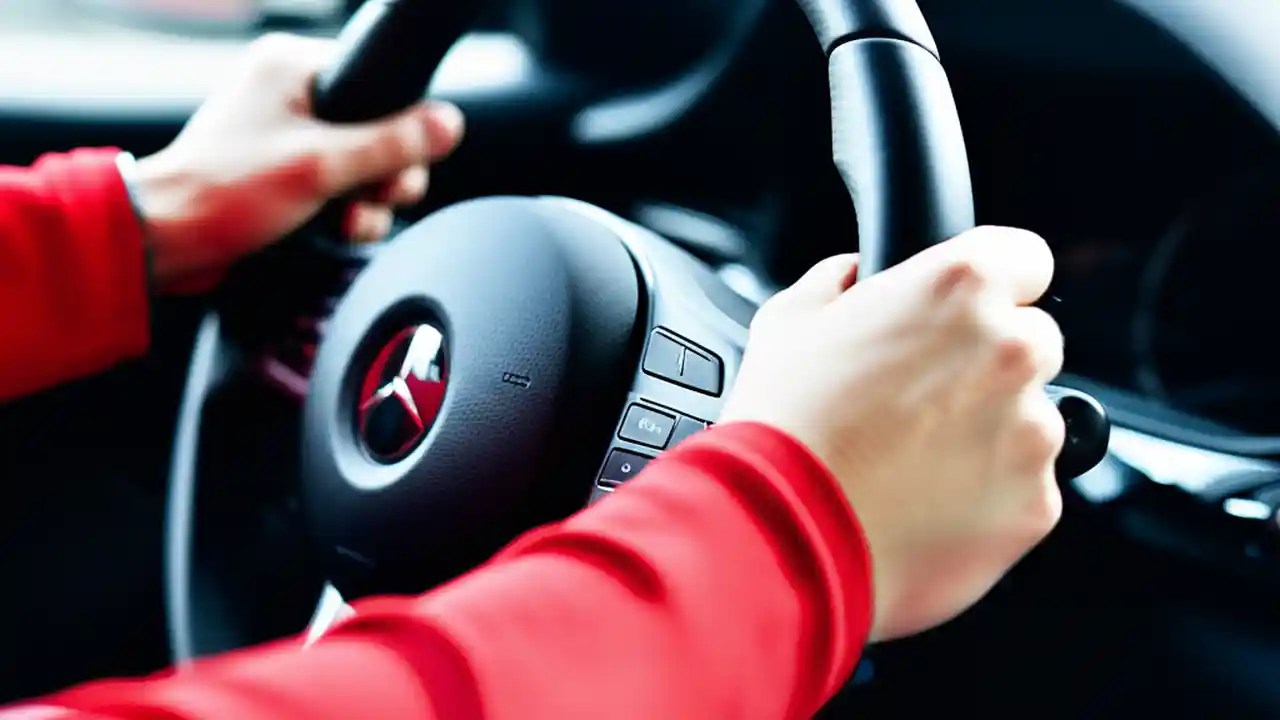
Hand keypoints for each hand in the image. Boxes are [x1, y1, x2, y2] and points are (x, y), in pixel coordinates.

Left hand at [132, 33, 465, 293]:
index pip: (383, 84)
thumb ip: (392, 144)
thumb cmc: (224, 193)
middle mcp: (291, 94)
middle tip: (376, 197)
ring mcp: (289, 136)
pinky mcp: (286, 175)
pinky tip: (337, 230)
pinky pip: (341, 187)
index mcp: (292, 66)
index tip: (397, 165)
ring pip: (365, 165)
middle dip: (387, 175)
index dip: (402, 130)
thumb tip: (450, 123)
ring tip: (348, 222)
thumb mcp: (322, 166)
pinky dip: (347, 212)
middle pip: (382, 129)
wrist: (165, 242)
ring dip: (369, 202)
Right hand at [720, 227, 1064, 641]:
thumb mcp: (788, 320)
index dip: (993, 285)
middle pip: (1033, 342)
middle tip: (923, 398)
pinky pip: (1026, 488)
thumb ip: (840, 281)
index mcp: (959, 288)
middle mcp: (1009, 351)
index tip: (967, 312)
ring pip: (1033, 420)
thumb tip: (855, 277)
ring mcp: (1032, 432)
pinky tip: (926, 501)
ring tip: (914, 461)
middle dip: (990, 365)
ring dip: (991, 433)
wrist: (782, 532)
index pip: (1025, 258)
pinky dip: (989, 495)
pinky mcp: (1035, 504)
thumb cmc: (783, 426)